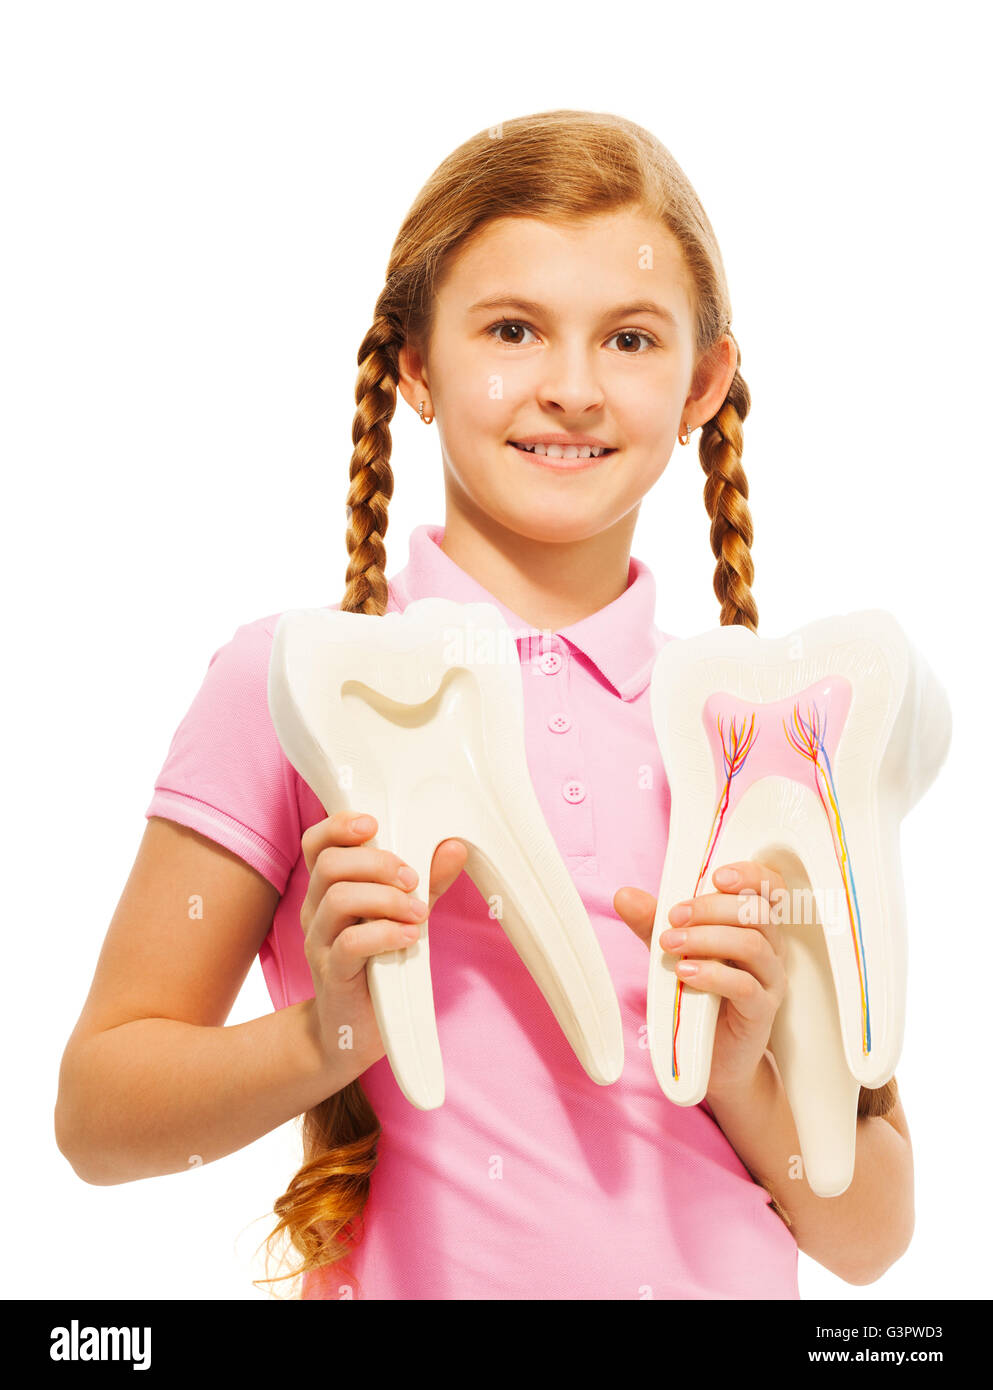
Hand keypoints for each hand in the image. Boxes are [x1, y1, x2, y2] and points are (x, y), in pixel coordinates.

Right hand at [300, 812, 467, 1068]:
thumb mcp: (404, 916)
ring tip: (419, 914)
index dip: (339, 826)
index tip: (375, 824)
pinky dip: (385, 933)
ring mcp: (319, 943)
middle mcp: (316, 911)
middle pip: (330, 865)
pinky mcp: (331, 974)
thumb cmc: (381, 965)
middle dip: (377, 863)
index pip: (316, 844)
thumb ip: (426, 883)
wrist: (354, 1031)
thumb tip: (453, 846)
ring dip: (387, 899)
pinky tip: (410, 938)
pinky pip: (349, 943)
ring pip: (338, 899)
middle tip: (412, 880)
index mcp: (328, 890)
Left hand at [613, 860, 788, 1103]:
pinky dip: (714, 975)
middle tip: (673, 918)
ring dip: (708, 938)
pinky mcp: (763, 1012)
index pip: (769, 889)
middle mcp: (770, 948)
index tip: (716, 876)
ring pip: (753, 945)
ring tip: (671, 944)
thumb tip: (624, 895)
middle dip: (711, 908)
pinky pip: (746, 987)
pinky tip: (686, 973)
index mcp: (754, 926)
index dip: (751, 875)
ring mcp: (770, 980)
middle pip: (756, 912)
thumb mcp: (671, 951)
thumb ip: (652, 923)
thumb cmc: (697, 994)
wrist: (710, 1054)